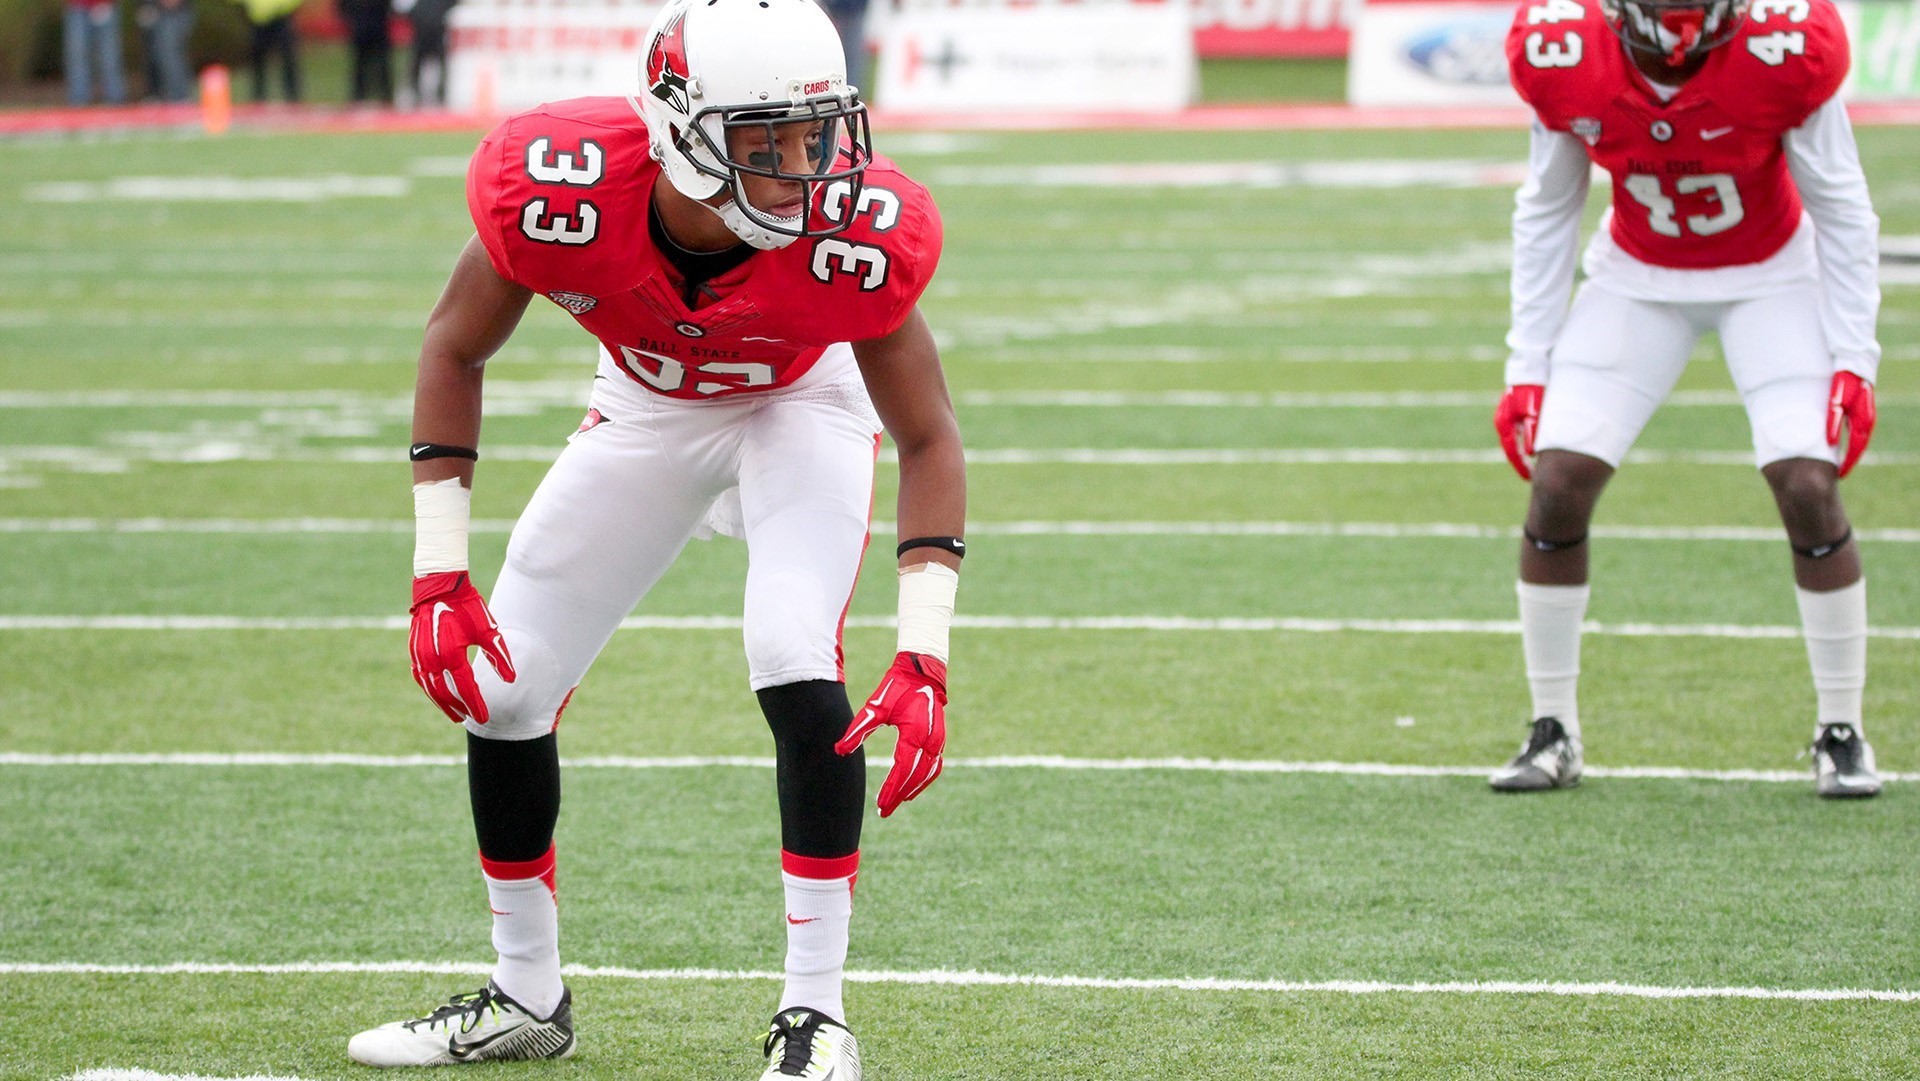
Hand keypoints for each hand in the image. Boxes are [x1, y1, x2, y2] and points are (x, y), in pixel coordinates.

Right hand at [408, 571, 514, 723]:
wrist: (440, 586)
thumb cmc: (467, 607)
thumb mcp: (488, 630)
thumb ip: (499, 656)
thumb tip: (510, 679)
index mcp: (452, 654)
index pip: (465, 688)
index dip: (475, 704)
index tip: (484, 717)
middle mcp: (432, 658)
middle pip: (445, 693)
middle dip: (459, 708)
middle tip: (471, 719)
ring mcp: (420, 656)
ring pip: (430, 688)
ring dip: (443, 703)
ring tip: (456, 715)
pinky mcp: (413, 651)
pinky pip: (420, 677)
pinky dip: (430, 690)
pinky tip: (439, 695)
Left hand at [836, 652, 946, 816]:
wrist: (922, 672)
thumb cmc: (896, 688)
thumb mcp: (875, 707)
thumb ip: (858, 730)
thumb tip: (839, 750)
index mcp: (914, 732)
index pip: (903, 768)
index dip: (892, 788)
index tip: (880, 804)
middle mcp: (931, 740)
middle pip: (916, 776)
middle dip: (900, 795)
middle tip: (884, 811)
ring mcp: (939, 741)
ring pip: (928, 774)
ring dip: (913, 790)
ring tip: (896, 802)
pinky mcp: (940, 739)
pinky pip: (935, 766)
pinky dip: (924, 779)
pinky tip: (912, 788)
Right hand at [1494, 384, 1544, 480]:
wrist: (1532, 364)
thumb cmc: (1532, 388)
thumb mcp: (1534, 412)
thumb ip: (1531, 432)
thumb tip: (1530, 454)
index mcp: (1504, 423)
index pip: (1511, 451)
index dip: (1521, 466)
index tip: (1530, 479)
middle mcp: (1504, 420)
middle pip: (1511, 447)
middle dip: (1522, 461)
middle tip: (1533, 475)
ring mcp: (1508, 414)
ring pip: (1515, 438)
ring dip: (1525, 450)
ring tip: (1538, 461)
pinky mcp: (1516, 409)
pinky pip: (1520, 429)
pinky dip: (1527, 438)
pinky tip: (1539, 441)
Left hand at [1826, 371, 1874, 478]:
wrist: (1854, 365)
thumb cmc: (1844, 383)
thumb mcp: (1835, 403)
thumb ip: (1833, 422)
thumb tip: (1830, 443)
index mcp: (1863, 421)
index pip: (1856, 449)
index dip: (1848, 463)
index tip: (1839, 475)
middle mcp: (1867, 421)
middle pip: (1858, 446)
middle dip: (1849, 460)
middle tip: (1838, 473)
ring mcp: (1865, 415)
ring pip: (1858, 439)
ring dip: (1850, 451)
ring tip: (1838, 462)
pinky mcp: (1860, 410)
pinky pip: (1856, 430)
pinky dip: (1850, 440)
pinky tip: (1839, 442)